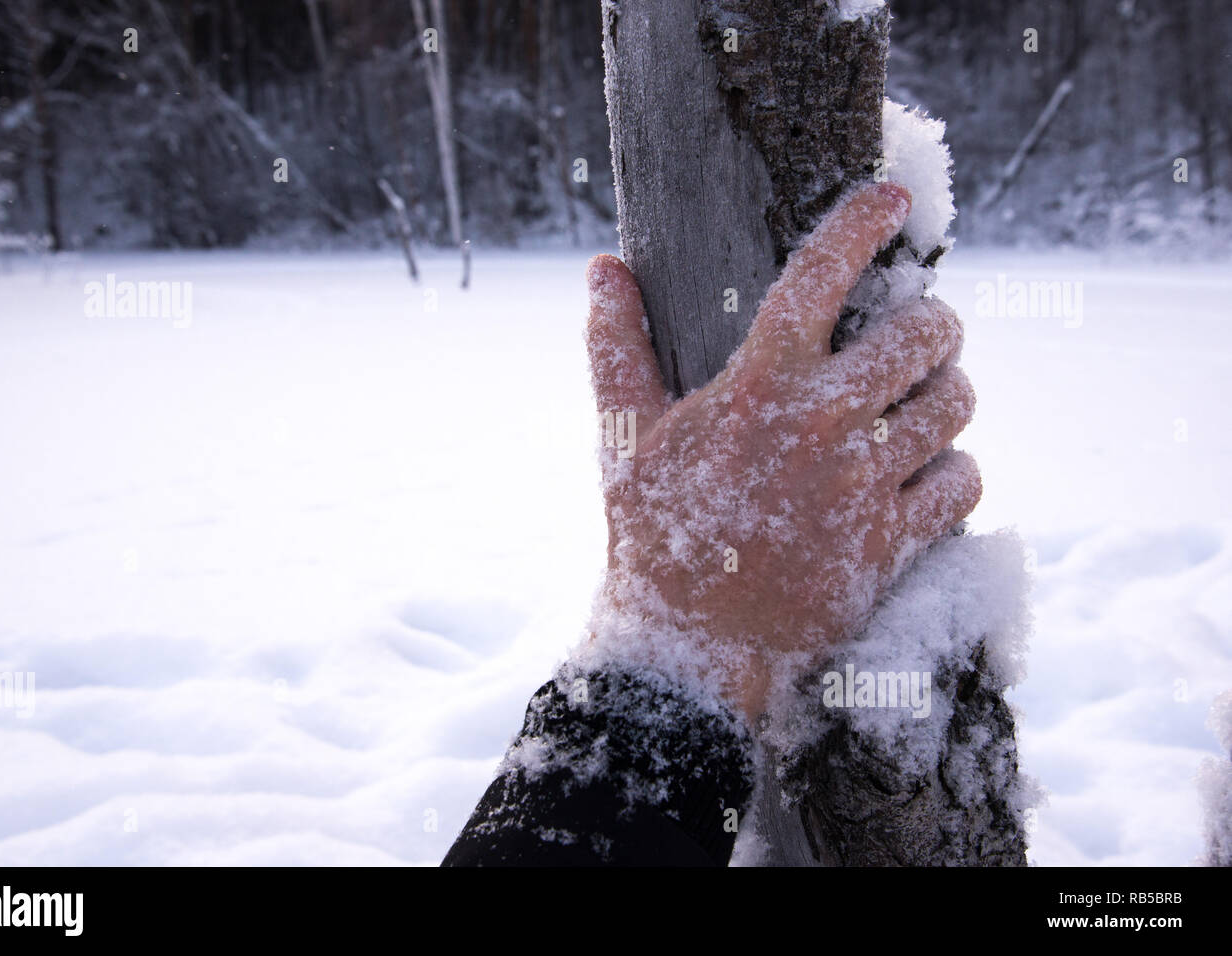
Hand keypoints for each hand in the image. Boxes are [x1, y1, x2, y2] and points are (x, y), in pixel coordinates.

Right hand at [583, 182, 979, 722]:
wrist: (689, 649)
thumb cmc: (654, 536)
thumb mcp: (625, 438)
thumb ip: (616, 346)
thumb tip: (601, 267)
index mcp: (755, 389)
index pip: (817, 278)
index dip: (859, 223)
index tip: (888, 196)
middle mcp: (819, 427)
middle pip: (924, 335)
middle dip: (933, 324)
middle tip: (918, 334)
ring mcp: (861, 488)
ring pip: (956, 405)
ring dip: (948, 393)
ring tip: (923, 399)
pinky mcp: (891, 544)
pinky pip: (963, 482)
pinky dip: (954, 471)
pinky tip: (925, 473)